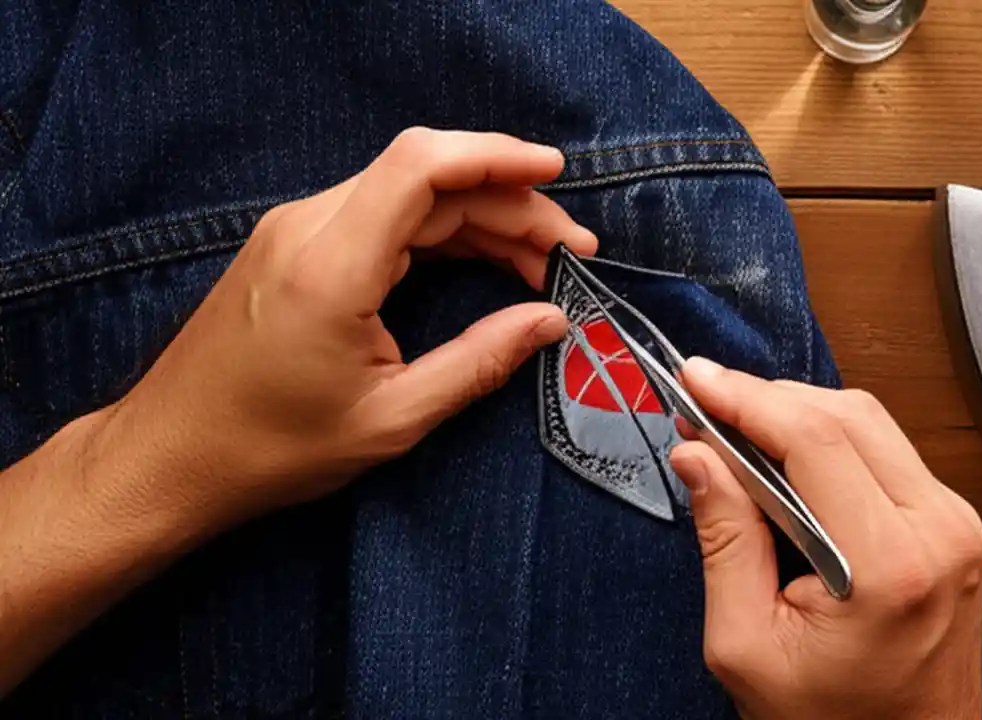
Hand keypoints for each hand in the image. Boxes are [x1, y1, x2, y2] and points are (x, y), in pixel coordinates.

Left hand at [96, 127, 596, 532]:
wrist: (170, 456)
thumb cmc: (272, 449)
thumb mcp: (391, 419)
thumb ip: (478, 363)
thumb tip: (551, 322)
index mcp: (330, 267)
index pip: (422, 168)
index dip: (496, 157)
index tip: (556, 175)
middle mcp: (307, 228)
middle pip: (427, 177)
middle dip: (509, 204)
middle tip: (571, 252)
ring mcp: (294, 230)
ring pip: (408, 192)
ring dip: (480, 217)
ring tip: (541, 262)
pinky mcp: (292, 244)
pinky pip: (381, 213)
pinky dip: (441, 229)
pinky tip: (483, 259)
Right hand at [670, 359, 981, 719]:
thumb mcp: (746, 646)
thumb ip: (723, 541)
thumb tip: (697, 455)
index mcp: (890, 566)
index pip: (816, 440)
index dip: (746, 398)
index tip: (694, 379)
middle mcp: (938, 531)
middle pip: (846, 414)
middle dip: (765, 399)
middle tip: (703, 407)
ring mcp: (954, 524)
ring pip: (869, 422)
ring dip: (796, 414)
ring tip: (733, 432)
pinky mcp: (951, 524)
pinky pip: (885, 451)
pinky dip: (827, 440)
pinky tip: (781, 459)